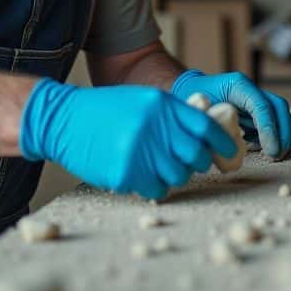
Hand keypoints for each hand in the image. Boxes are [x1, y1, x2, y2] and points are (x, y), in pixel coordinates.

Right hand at [20, 79, 236, 199]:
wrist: (62, 120)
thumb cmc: (104, 110)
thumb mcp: (142, 100)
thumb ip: (171, 114)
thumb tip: (203, 134)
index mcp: (162, 106)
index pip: (205, 127)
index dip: (220, 142)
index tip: (228, 152)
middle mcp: (155, 127)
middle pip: (195, 156)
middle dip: (196, 163)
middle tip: (187, 163)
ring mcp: (140, 151)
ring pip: (178, 176)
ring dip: (173, 176)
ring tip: (158, 168)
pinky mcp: (126, 173)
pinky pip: (156, 189)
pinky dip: (155, 187)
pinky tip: (143, 177)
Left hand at [170, 70, 290, 158]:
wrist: (190, 89)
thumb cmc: (192, 101)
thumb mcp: (198, 112)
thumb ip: (212, 127)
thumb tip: (225, 149)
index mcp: (237, 86)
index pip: (262, 106)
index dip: (270, 129)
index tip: (271, 150)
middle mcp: (250, 89)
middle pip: (279, 107)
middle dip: (283, 133)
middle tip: (276, 155)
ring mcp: (256, 97)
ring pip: (282, 113)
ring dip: (283, 135)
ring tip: (274, 154)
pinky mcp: (257, 108)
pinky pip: (276, 120)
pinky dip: (276, 135)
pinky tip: (264, 147)